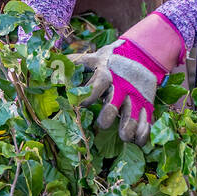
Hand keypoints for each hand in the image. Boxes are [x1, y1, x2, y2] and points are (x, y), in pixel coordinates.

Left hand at [73, 11, 183, 144]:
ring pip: (133, 115)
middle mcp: (121, 86)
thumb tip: (50, 65)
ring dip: (129, 127)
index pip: (96, 86)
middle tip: (103, 124)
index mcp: (106, 75)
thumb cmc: (111, 60)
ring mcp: (135, 96)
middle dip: (108, 115)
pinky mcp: (146, 104)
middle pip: (114, 103)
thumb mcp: (93, 58)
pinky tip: (138, 142)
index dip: (88, 96)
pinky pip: (147, 121)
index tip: (81, 105)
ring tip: (125, 137)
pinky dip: (144, 132)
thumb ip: (74, 64)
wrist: (141, 53)